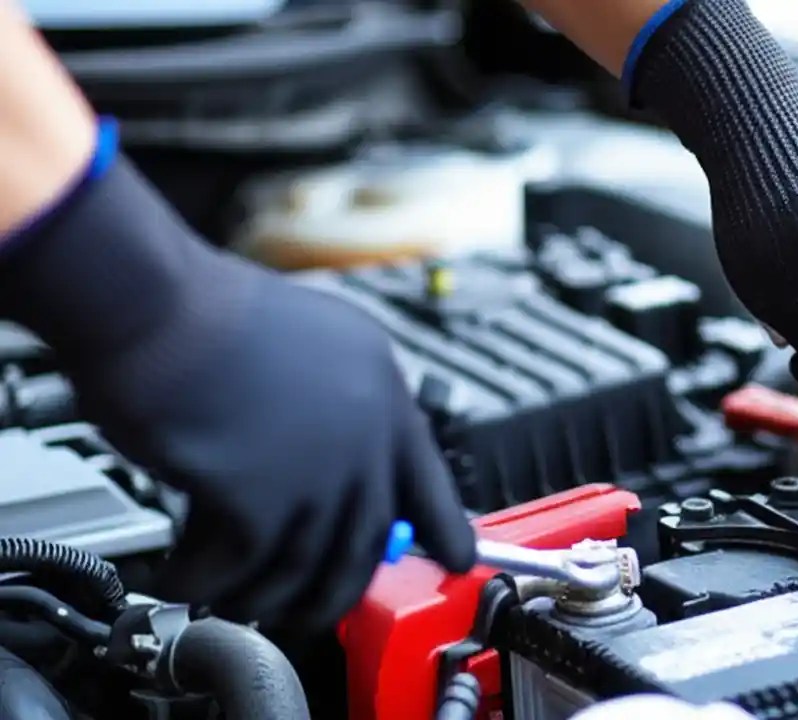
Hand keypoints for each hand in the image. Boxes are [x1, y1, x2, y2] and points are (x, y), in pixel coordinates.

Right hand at [0, 158, 475, 631]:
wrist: (151, 303)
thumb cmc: (203, 312)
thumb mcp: (308, 343)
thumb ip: (333, 404)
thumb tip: (328, 468)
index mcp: (380, 388)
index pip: (429, 476)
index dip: (445, 528)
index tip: (458, 558)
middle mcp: (364, 433)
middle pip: (366, 541)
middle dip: (330, 591)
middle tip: (304, 611)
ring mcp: (320, 470)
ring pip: (302, 569)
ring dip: (258, 597)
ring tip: (226, 598)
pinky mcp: (260, 500)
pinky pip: (235, 570)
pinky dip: (200, 581)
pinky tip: (179, 577)